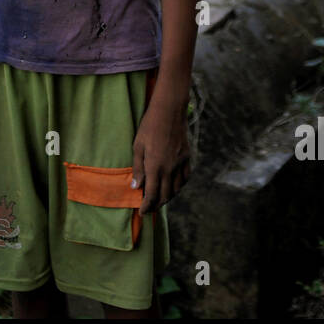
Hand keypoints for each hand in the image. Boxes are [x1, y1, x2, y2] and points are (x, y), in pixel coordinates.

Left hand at [130, 99, 191, 214]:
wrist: (169, 111)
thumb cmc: (149, 127)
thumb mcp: (138, 146)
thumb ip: (138, 168)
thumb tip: (136, 187)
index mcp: (155, 167)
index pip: (152, 194)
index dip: (147, 206)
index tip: (142, 212)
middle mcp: (170, 169)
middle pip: (166, 195)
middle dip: (157, 205)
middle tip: (149, 208)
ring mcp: (180, 163)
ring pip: (177, 189)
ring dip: (169, 197)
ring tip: (161, 199)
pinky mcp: (187, 157)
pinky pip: (185, 177)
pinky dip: (180, 186)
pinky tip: (174, 185)